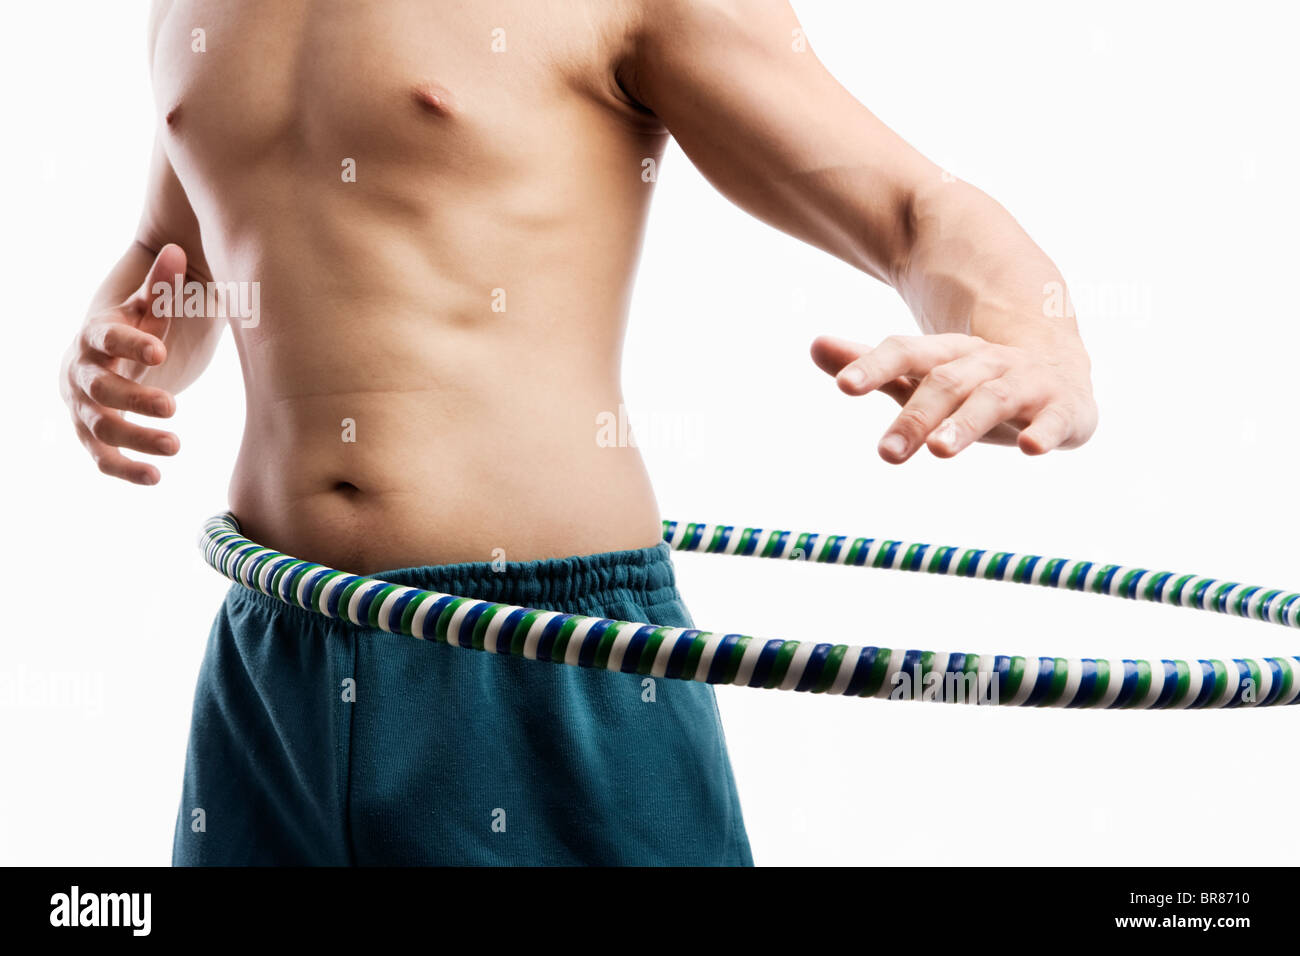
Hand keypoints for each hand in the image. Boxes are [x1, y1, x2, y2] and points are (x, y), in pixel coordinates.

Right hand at [59, 244, 185, 483]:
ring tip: (176, 445)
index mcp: (95, 335)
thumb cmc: (133, 331)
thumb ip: (161, 286)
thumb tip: (175, 251)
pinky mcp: (90, 436)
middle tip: (173, 407)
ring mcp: (81, 408)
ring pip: (101, 428)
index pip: (108, 337)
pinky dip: (125, 470)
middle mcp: (81, 373)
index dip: (131, 343)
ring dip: (136, 440)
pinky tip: (156, 478)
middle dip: (135, 399)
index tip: (161, 351)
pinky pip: (102, 458)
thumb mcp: (148, 308)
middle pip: (101, 389)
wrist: (101, 359)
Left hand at [810, 332, 1097, 463]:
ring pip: (993, 398)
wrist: (1060, 371)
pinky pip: (1055, 419)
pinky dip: (1045, 431)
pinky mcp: (1063, 409)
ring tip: (939, 450)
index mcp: (949, 353)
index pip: (908, 353)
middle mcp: (986, 362)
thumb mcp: (923, 376)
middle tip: (886, 453)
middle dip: (916, 416)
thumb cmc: (975, 383)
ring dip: (966, 423)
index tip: (844, 387)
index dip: (874, 366)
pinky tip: (1032, 448)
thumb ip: (872, 366)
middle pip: (946, 382)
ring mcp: (1027, 383)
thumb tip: (813, 344)